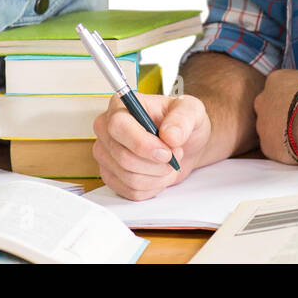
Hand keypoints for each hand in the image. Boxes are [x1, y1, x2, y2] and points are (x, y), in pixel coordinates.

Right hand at [92, 93, 210, 200]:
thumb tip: (170, 135)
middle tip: (174, 155)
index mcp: (120, 106)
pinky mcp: (111, 175)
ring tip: (168, 163)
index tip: (166, 152)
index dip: (142, 144)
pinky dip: (152, 187)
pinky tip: (159, 174)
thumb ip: (182, 119)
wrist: (184, 143)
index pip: (118, 126)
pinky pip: (130, 191)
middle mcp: (107, 129)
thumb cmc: (180, 122)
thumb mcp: (191, 110)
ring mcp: (106, 154)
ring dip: (157, 176)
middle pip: (123, 157)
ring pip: (129, 177)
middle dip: (156, 163)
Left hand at [253, 69, 297, 164]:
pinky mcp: (267, 146)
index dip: (294, 96)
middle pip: (271, 108)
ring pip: (271, 130)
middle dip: (284, 114)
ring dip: (285, 133)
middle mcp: (263, 101)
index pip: (280, 87)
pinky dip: (288, 151)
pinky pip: (277, 149)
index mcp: (276, 80)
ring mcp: (262, 125)